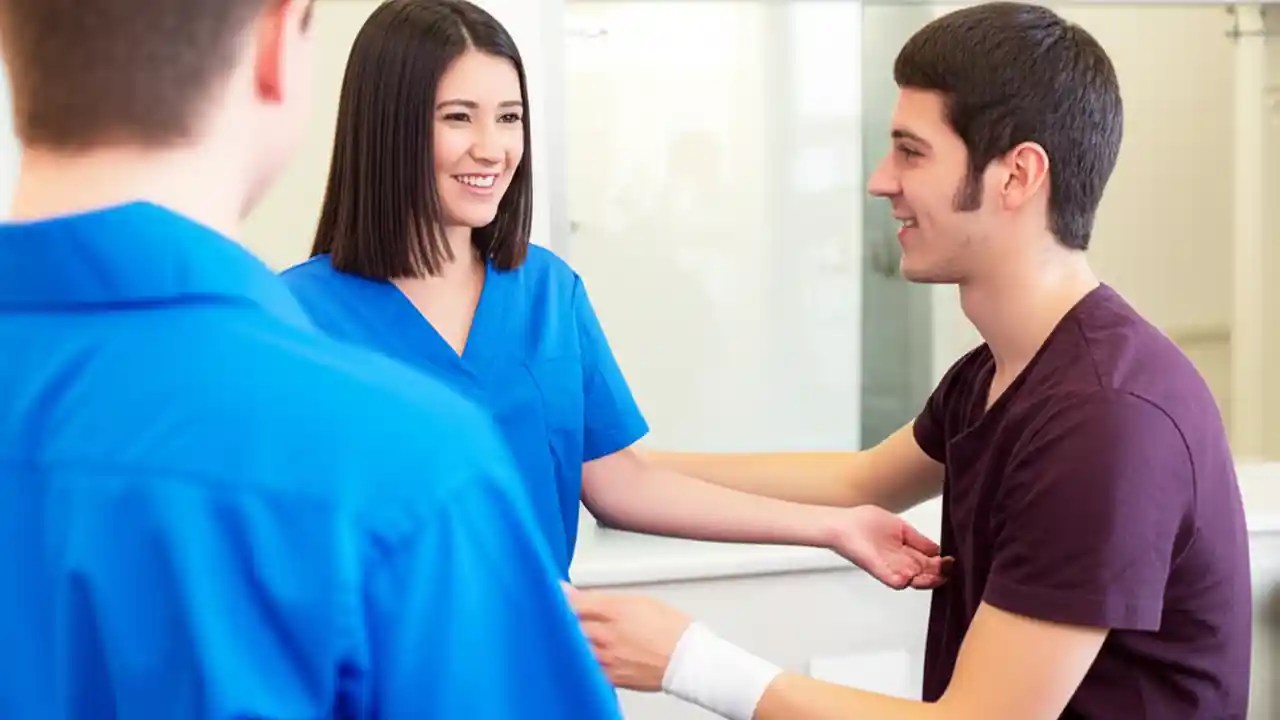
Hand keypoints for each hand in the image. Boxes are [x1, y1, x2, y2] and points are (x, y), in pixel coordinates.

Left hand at [563, 583, 690, 691]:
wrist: (688, 659)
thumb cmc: (671, 629)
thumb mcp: (639, 600)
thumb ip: (605, 598)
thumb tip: (582, 595)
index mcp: (616, 611)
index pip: (575, 602)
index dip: (561, 597)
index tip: (555, 593)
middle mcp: (608, 635)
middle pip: (569, 625)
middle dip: (563, 617)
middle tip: (562, 612)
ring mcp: (607, 657)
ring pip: (574, 647)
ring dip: (571, 638)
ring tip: (576, 632)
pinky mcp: (610, 676)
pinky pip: (586, 666)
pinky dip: (582, 658)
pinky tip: (587, 652)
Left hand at [824, 505, 953, 589]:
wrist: (842, 524)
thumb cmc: (865, 522)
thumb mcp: (900, 528)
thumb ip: (919, 540)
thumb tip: (938, 550)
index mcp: (906, 554)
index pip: (929, 564)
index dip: (942, 565)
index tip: (952, 561)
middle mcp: (900, 565)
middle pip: (926, 576)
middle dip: (939, 574)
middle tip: (949, 569)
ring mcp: (890, 570)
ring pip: (915, 581)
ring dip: (928, 579)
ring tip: (940, 574)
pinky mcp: (879, 571)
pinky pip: (895, 581)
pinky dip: (906, 581)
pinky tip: (915, 576)